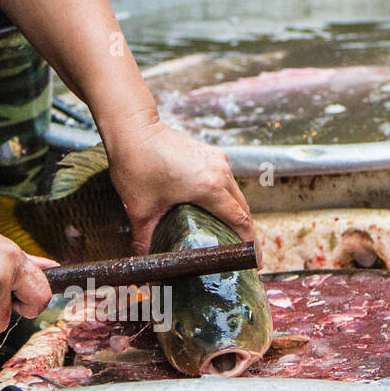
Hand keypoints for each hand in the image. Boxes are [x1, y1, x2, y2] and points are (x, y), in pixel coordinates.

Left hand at [105, 120, 254, 254]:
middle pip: (243, 209)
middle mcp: (220, 172)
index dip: (249, 243)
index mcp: (209, 188)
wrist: (133, 129)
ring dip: (236, 214)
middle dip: (245, 232)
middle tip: (242, 254)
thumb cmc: (136, 166)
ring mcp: (218, 160)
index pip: (240, 221)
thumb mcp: (140, 210)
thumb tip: (141, 262)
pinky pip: (227, 181)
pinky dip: (227, 198)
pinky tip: (217, 211)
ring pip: (236, 194)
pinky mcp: (212, 153)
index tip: (256, 261)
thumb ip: (144, 239)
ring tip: (231, 235)